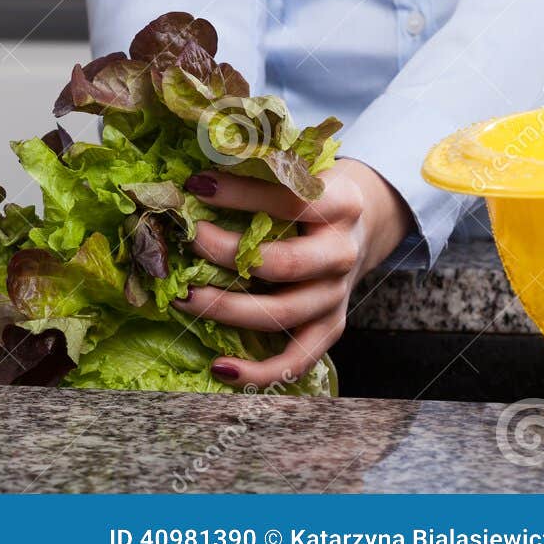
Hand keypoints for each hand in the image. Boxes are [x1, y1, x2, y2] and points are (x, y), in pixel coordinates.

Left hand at [171, 158, 414, 388]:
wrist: (359, 225)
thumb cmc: (309, 194)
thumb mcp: (298, 171)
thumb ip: (259, 171)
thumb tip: (192, 176)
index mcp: (338, 203)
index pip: (287, 199)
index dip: (239, 194)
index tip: (195, 186)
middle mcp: (341, 252)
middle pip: (283, 263)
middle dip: (226, 254)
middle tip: (186, 242)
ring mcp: (337, 294)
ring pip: (283, 313)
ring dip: (228, 309)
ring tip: (184, 299)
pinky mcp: (331, 327)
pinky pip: (297, 359)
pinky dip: (260, 372)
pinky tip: (219, 369)